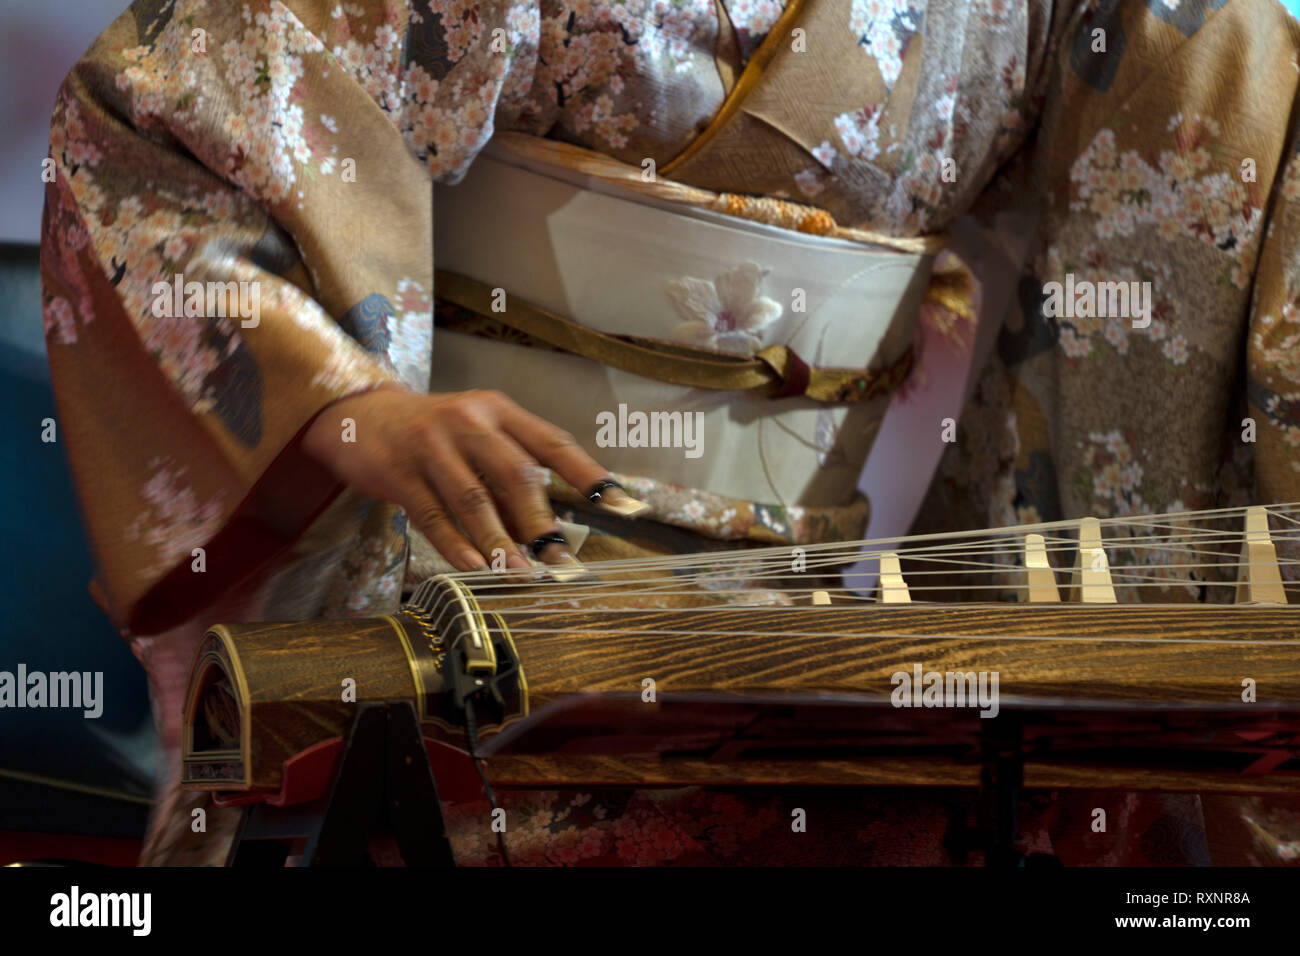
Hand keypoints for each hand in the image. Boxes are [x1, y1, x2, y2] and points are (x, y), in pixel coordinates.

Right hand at [302, 385, 616, 573]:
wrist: (360, 414)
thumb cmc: (434, 433)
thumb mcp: (477, 436)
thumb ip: (508, 474)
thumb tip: (548, 532)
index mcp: (499, 410)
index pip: (553, 443)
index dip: (589, 475)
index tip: (623, 506)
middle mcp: (469, 421)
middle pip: (514, 474)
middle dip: (539, 523)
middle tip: (559, 561)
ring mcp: (431, 445)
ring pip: (473, 499)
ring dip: (499, 542)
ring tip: (519, 575)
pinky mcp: (398, 471)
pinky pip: (432, 515)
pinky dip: (455, 545)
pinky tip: (473, 568)